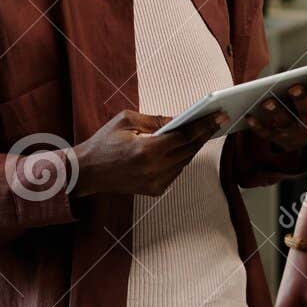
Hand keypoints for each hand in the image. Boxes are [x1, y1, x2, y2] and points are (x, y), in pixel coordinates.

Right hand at [70, 109, 226, 197]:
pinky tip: (184, 147)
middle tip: (217, 120)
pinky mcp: (155, 190)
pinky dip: (181, 159)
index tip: (219, 115)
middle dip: (204, 134)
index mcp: (147, 149)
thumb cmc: (104, 142)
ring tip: (204, 131)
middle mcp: (155, 169)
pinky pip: (176, 172)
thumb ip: (156, 119)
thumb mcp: (126, 120)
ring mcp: (156, 183)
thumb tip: (180, 118)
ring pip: (185, 162)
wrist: (88, 172)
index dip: (204, 124)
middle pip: (189, 149)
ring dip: (194, 147)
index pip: (185, 135)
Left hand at [246, 71, 306, 150]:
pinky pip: (267, 133)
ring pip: (285, 122)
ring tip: (267, 101)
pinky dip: (258, 126)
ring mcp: (295, 132)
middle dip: (301, 99)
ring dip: (276, 111)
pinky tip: (249, 116)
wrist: (305, 138)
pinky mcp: (280, 139)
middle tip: (295, 87)